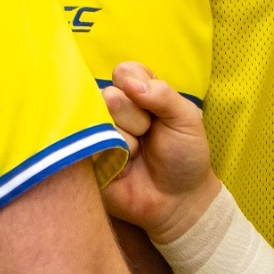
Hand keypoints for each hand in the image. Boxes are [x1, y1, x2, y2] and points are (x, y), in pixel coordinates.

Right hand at [101, 62, 222, 245]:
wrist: (178, 201)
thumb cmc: (184, 155)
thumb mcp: (187, 119)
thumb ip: (163, 95)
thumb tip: (130, 83)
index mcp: (136, 92)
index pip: (123, 72)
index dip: (139, 88)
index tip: (155, 108)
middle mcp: (112, 108)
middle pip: (109, 95)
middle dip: (136, 118)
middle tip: (148, 135)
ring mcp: (96, 132)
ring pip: (98, 121)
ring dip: (126, 143)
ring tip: (137, 156)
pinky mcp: (86, 157)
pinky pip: (89, 148)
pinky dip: (113, 160)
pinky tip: (124, 170)